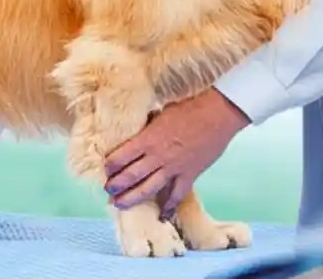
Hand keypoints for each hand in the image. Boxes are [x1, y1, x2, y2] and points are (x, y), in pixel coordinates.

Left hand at [102, 89, 249, 218]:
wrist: (217, 114)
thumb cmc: (189, 108)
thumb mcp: (160, 113)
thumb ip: (147, 128)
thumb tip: (135, 132)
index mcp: (148, 139)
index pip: (121, 157)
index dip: (110, 166)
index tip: (105, 170)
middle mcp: (157, 156)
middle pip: (130, 176)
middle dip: (116, 186)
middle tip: (108, 191)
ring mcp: (173, 168)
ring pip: (148, 189)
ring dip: (132, 198)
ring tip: (120, 205)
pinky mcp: (189, 175)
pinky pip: (176, 195)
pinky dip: (169, 206)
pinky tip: (162, 215)